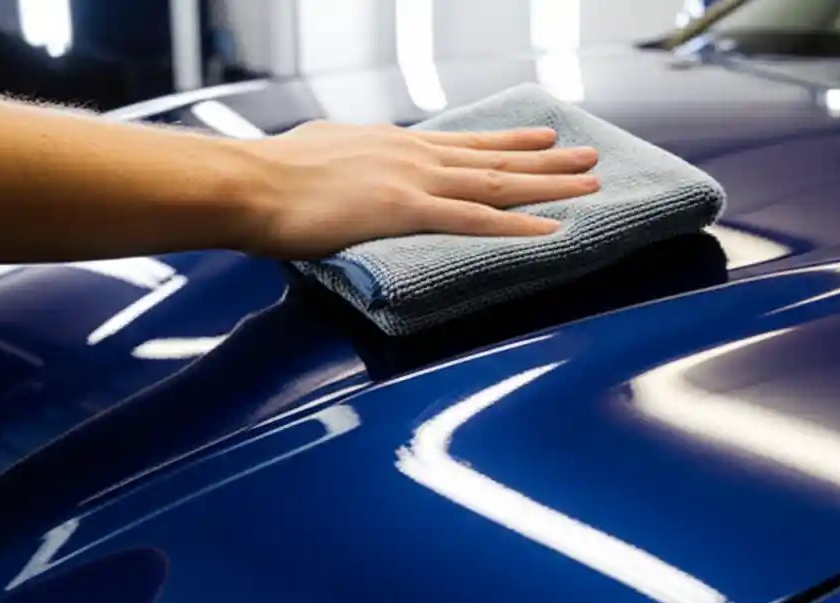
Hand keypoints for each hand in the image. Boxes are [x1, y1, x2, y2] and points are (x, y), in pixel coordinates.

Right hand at [234, 121, 599, 258]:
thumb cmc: (273, 175)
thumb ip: (354, 162)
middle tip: (589, 157)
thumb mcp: (324, 154)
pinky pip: (474, 221)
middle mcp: (414, 156)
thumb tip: (355, 167)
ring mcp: (414, 182)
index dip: (508, 142)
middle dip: (547, 160)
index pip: (465, 144)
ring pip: (496, 184)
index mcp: (395, 145)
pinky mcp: (405, 210)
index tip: (541, 138)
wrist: (249, 184)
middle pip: (494, 159)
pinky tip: (550, 228)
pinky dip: (517, 225)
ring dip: (548, 185)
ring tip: (590, 183)